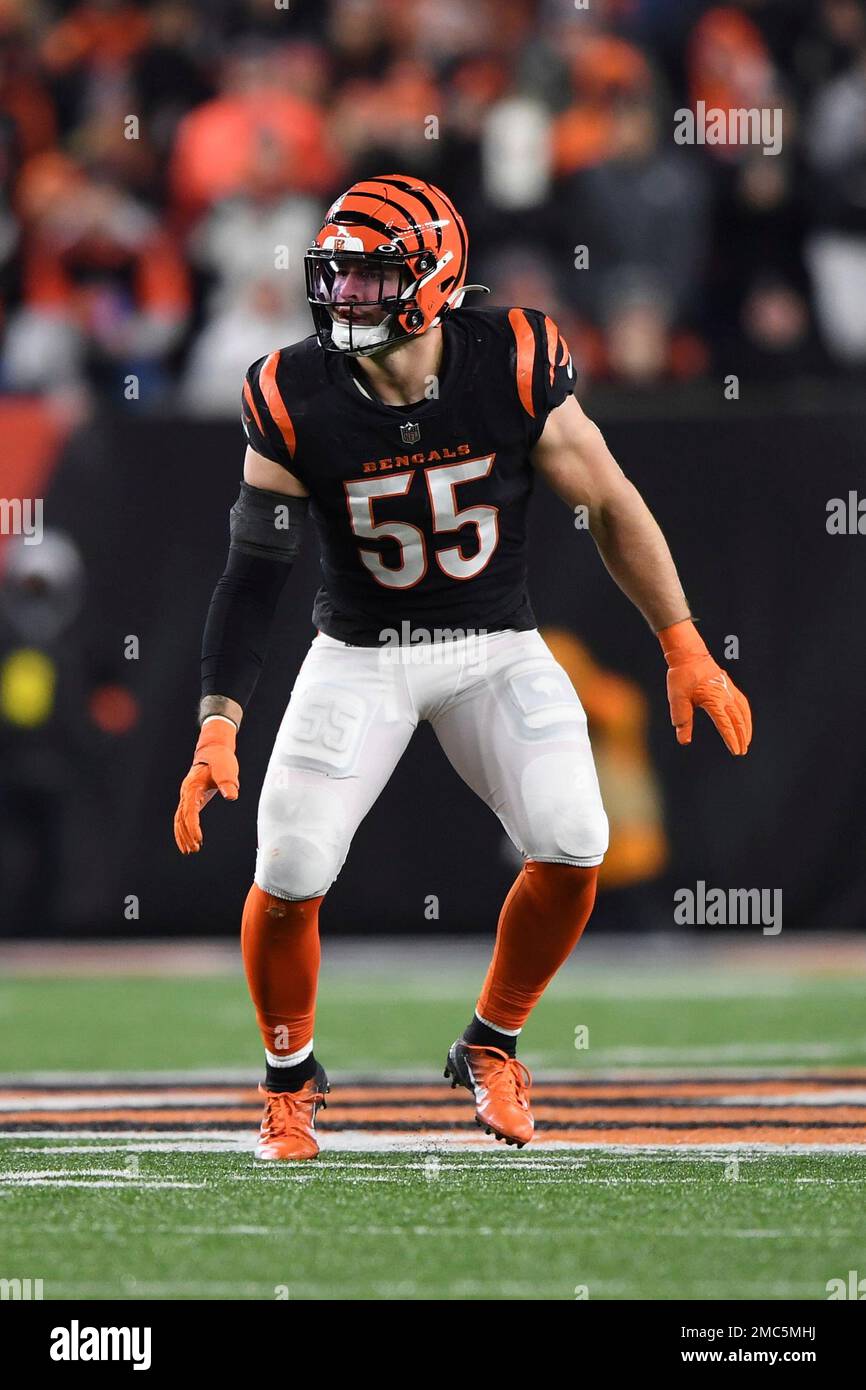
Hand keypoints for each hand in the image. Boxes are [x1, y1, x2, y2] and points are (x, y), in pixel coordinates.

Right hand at [174, 717, 238, 853]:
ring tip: (190, 850)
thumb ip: (228, 782)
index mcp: (192, 787)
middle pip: (181, 818)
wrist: (214, 751)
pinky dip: (183, 829)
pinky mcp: (190, 798)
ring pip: (179, 819)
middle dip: (186, 835)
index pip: (190, 811)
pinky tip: (189, 840)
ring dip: (183, 835)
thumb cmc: (221, 760)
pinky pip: (182, 816)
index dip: (193, 826)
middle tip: (194, 850)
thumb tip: (231, 796)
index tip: (199, 839)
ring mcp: (186, 796)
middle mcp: (185, 793)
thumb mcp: (226, 769)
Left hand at [659, 620, 751, 755]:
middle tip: (742, 751)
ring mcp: (730, 690)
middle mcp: (726, 695)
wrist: (689, 655)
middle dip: (741, 737)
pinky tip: (745, 722)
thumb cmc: (682, 677)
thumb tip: (684, 741)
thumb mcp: (678, 699)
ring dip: (746, 727)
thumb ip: (682, 721)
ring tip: (746, 741)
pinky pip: (742, 703)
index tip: (735, 751)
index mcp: (714, 700)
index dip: (731, 739)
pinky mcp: (729, 686)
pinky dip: (746, 715)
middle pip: (738, 720)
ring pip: (743, 712)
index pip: (726, 724)